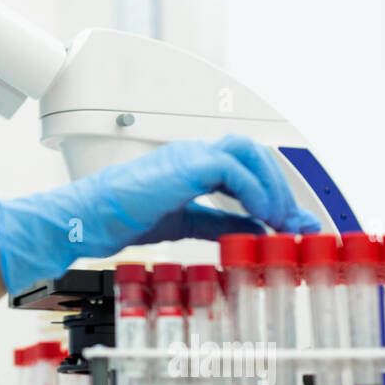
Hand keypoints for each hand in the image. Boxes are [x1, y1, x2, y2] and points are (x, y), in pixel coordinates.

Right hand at [0, 134, 321, 293]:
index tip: (293, 224)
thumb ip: (218, 224)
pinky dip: (255, 190)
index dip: (274, 193)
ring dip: (273, 186)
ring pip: (249, 152)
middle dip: (282, 187)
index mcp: (190, 165)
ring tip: (284, 219)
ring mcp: (189, 155)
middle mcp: (192, 153)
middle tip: (297, 223)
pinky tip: (263, 216)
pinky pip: (234, 168)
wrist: (87, 218)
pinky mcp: (185, 164)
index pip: (245, 167)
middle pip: (254, 153)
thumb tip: (253, 231)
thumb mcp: (184, 224)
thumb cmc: (118, 218)